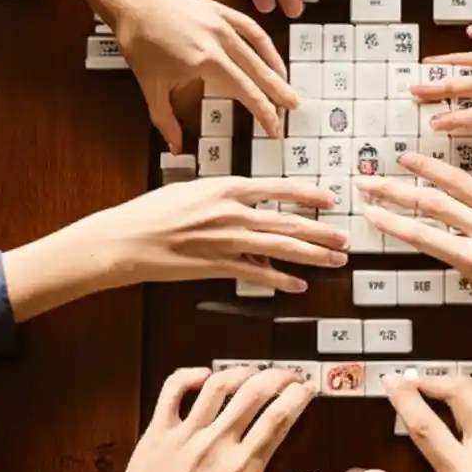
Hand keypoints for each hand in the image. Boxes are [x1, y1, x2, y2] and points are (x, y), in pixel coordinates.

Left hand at [0, 0, 296, 150]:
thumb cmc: (137, 39)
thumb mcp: (149, 85)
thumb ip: (165, 119)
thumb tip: (176, 147)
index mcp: (205, 62)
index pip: (245, 92)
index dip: (264, 113)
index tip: (274, 130)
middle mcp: (219, 41)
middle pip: (259, 73)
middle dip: (278, 94)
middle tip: (294, 110)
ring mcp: (221, 22)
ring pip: (259, 50)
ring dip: (275, 70)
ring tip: (286, 86)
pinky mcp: (219, 9)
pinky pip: (250, 28)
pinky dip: (264, 44)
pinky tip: (269, 56)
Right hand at [3, 177, 347, 320]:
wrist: (126, 239)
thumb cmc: (153, 212)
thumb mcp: (192, 189)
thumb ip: (224, 195)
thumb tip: (249, 200)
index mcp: (226, 187)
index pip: (279, 188)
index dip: (309, 194)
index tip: (331, 200)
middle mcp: (232, 212)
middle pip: (288, 221)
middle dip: (321, 231)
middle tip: (344, 238)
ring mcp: (227, 241)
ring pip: (281, 248)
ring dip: (312, 255)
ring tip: (334, 261)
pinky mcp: (218, 267)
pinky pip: (258, 274)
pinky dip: (281, 280)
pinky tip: (298, 285)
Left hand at [116, 367, 320, 471]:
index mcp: (241, 469)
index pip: (279, 417)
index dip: (298, 395)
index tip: (306, 389)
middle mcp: (215, 445)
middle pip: (255, 392)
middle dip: (278, 376)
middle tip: (288, 374)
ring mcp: (185, 435)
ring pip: (218, 384)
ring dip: (241, 371)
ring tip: (253, 371)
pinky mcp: (157, 433)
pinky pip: (172, 390)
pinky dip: (189, 375)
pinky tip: (203, 376)